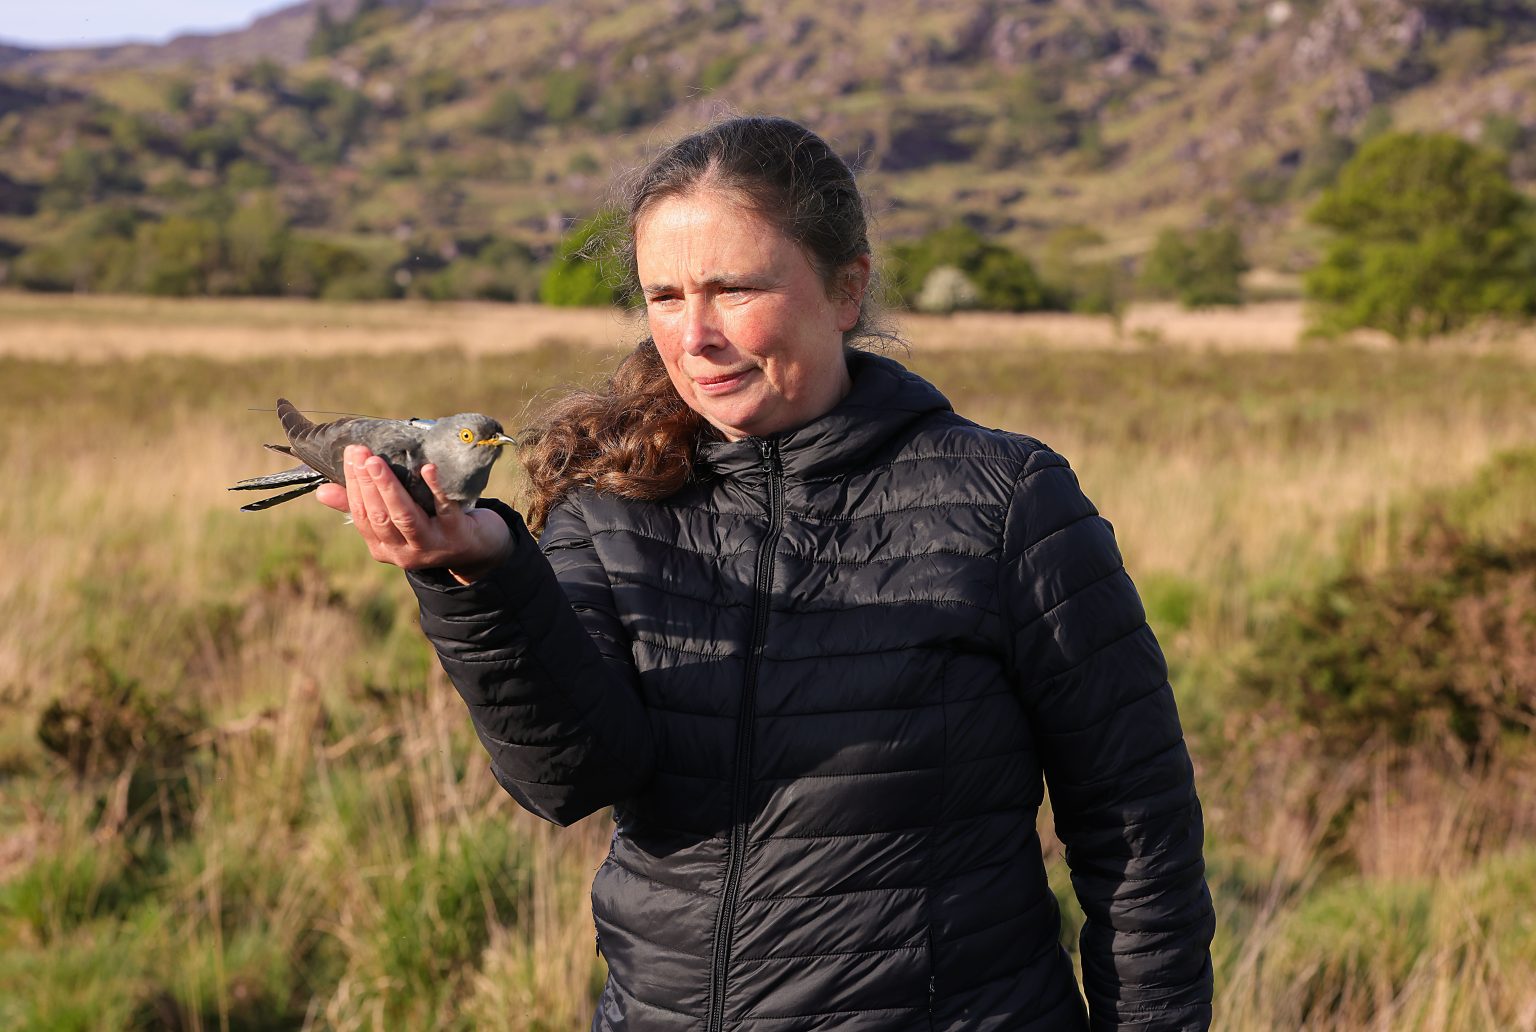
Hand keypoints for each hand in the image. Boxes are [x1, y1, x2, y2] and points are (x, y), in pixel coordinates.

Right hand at [316, 445, 512, 583]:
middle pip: (379, 516)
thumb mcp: (395, 521)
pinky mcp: (457, 534)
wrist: (479, 549)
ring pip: (404, 516)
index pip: (362, 515)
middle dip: (367, 483)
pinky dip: (434, 488)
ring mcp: (431, 544)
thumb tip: (321, 492)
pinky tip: (427, 468)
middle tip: (360, 452)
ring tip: (377, 462)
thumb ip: (361, 507)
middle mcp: (403, 552)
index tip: (350, 455)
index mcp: (383, 548)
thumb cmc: (431, 526)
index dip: (353, 486)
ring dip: (388, 487)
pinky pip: (443, 509)